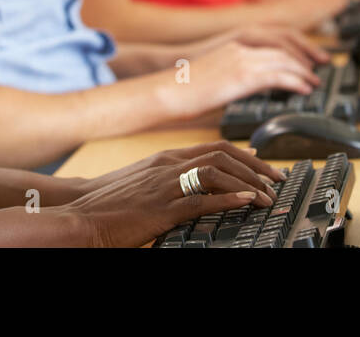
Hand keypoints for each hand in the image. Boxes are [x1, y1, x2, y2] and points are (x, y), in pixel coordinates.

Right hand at [85, 140, 283, 197]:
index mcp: (168, 156)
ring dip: (247, 183)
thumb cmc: (111, 199)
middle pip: (224, 155)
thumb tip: (204, 180)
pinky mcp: (161, 208)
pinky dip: (228, 199)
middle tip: (277, 180)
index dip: (247, 156)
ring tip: (266, 196)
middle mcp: (170, 164)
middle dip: (256, 167)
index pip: (218, 147)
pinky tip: (246, 202)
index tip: (266, 168)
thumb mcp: (146, 179)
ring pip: (218, 173)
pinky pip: (201, 200)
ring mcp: (166, 184)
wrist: (81, 211)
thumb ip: (174, 174)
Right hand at [167, 40, 321, 117]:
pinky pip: (278, 75)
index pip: (274, 40)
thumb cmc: (184, 89)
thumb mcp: (215, 75)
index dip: (295, 48)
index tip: (307, 59)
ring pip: (284, 60)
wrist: (168, 90)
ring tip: (314, 82)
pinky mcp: (242, 75)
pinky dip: (295, 81)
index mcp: (235, 45)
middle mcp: (241, 47)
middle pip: (284, 46)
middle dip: (305, 57)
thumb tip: (248, 86)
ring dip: (303, 71)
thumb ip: (235, 75)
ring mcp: (242, 59)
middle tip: (318, 69)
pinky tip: (303, 89)